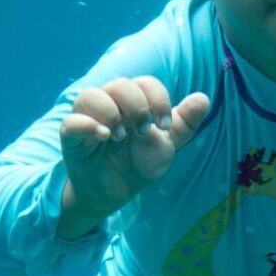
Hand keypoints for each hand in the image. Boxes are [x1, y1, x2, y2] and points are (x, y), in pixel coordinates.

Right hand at [58, 76, 209, 236]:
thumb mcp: (167, 145)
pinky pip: (72, 122)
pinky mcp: (72, 137)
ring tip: (120, 136)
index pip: (145, 83)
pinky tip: (103, 136)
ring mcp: (88, 118)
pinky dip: (87, 125)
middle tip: (143, 132)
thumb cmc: (140, 163)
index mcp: (134, 102)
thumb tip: (204, 98)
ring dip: (111, 112)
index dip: (158, 99)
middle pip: (119, 84)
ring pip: (91, 95)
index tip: (165, 125)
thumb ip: (185, 123)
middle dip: (137, 106)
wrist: (118, 192)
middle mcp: (110, 104)